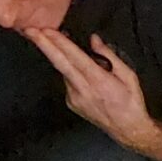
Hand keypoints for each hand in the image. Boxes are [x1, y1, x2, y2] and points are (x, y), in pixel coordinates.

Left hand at [24, 30, 155, 148]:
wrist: (128, 130)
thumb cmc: (131, 102)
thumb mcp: (129, 76)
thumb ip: (110, 56)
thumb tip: (94, 40)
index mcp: (100, 81)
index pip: (75, 57)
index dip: (60, 43)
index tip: (47, 30)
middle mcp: (84, 90)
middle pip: (59, 63)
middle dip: (44, 45)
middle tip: (30, 31)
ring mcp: (75, 98)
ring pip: (63, 71)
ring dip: (58, 56)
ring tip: (54, 42)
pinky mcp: (71, 103)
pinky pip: (67, 82)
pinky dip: (70, 73)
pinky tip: (79, 73)